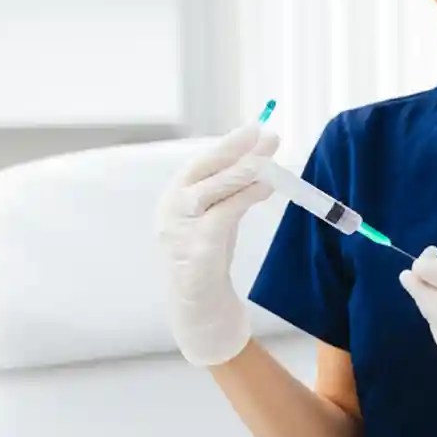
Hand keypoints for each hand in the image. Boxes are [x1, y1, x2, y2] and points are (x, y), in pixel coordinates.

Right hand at [156, 123, 278, 365]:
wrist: (198, 307)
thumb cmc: (209, 253)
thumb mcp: (221, 213)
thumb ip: (236, 185)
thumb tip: (264, 147)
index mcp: (175, 196)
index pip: (201, 163)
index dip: (228, 144)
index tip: (255, 128)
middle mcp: (170, 210)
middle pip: (201, 171)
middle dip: (233, 151)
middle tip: (264, 135)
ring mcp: (178, 233)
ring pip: (209, 193)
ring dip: (239, 174)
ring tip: (267, 162)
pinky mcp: (195, 255)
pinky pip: (220, 220)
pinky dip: (243, 200)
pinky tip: (264, 190)